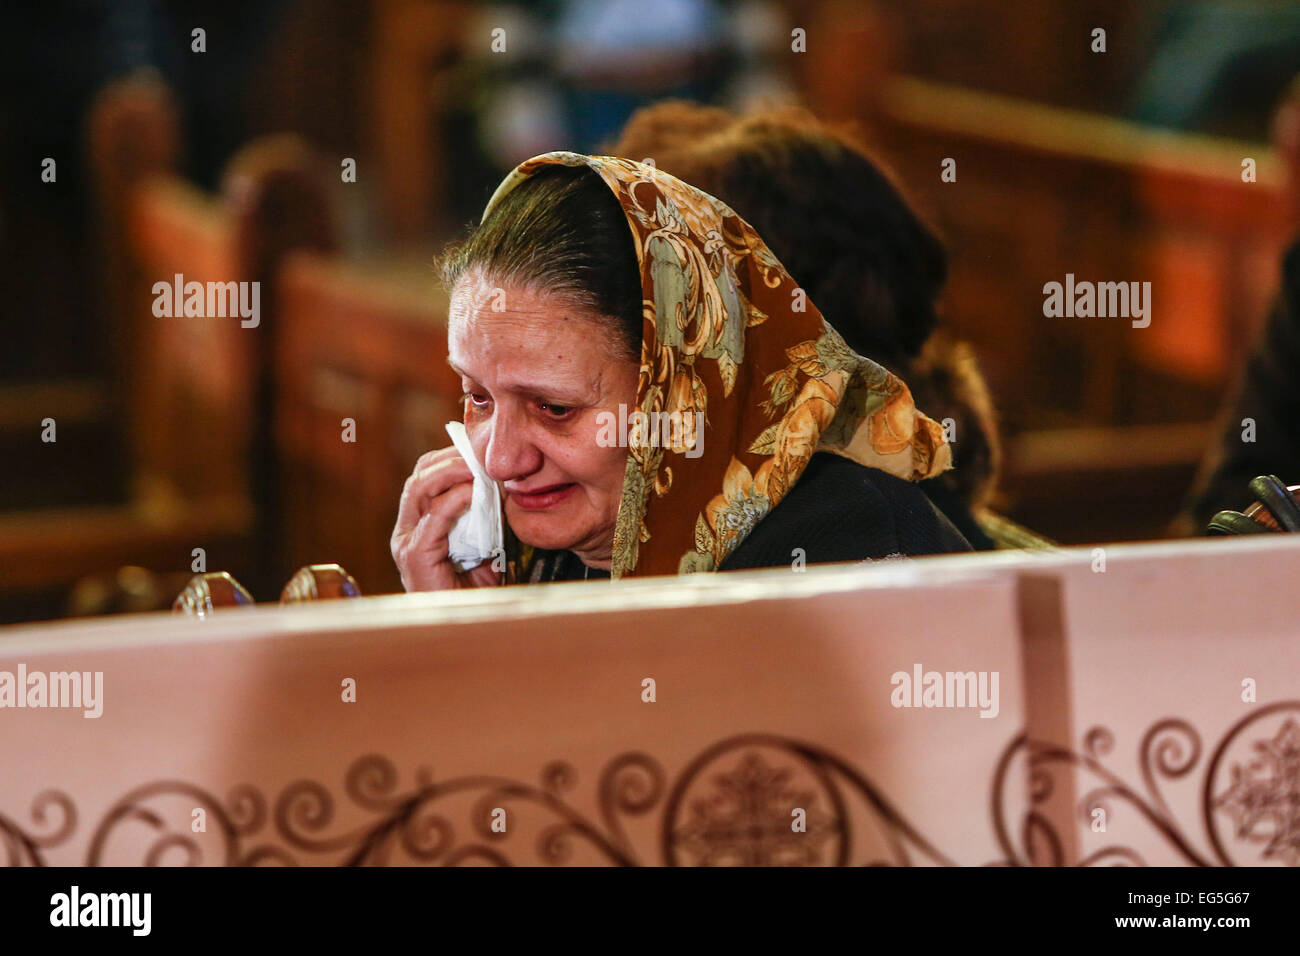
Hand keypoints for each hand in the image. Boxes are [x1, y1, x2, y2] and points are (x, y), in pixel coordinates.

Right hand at [391, 446, 502, 590]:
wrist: (467, 631)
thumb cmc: (474, 593)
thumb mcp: (484, 546)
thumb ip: (485, 517)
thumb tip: (502, 486)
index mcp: (419, 525)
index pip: (426, 477)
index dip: (449, 457)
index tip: (477, 447)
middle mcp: (406, 530)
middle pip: (419, 476)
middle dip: (449, 457)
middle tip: (478, 450)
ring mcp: (407, 543)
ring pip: (420, 489)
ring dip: (451, 471)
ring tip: (477, 465)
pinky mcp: (415, 557)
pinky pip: (434, 517)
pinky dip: (455, 499)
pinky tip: (475, 491)